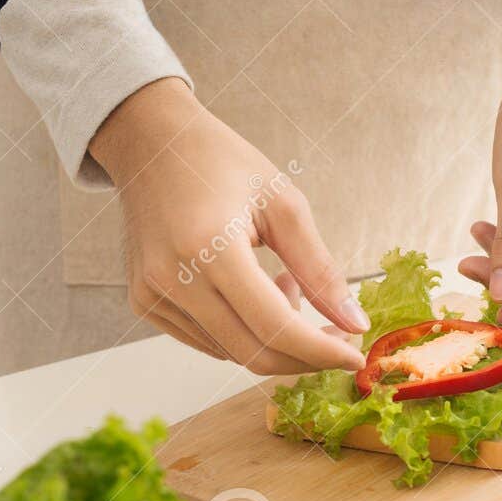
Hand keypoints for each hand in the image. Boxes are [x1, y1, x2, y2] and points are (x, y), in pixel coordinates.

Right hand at [90, 78, 366, 373]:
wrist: (151, 143)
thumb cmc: (219, 162)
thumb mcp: (283, 203)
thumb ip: (320, 268)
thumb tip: (354, 323)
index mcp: (209, 247)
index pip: (275, 327)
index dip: (321, 351)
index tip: (356, 356)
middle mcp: (173, 279)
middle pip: (254, 352)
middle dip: (305, 354)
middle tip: (336, 333)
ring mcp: (153, 295)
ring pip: (233, 352)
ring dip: (274, 335)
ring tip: (285, 283)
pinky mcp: (145, 303)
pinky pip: (208, 341)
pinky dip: (244, 329)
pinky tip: (254, 289)